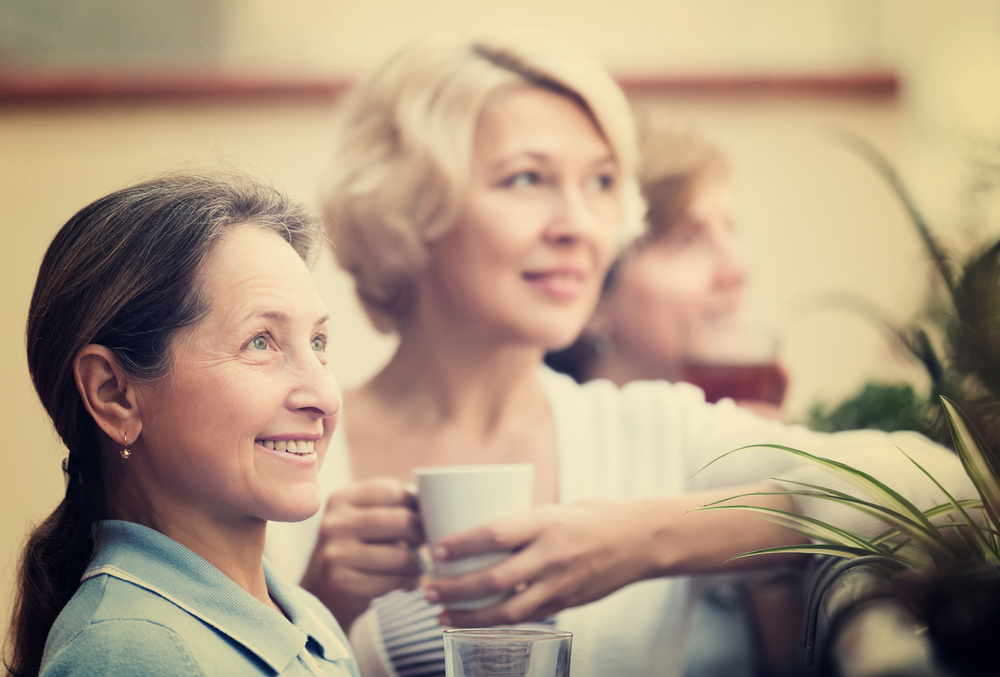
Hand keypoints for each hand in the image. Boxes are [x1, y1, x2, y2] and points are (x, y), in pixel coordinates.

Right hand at [299, 478, 423, 628]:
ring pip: (401, 555)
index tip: (423, 517)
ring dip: (418, 564)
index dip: (416, 504)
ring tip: (417, 566)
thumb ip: (391, 507)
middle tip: (425, 543)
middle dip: (421, 534)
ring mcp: (337, 553)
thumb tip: (435, 505)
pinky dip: (408, 583)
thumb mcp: (362, 520)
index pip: (393, 491)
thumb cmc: (355, 551)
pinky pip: (394, 580)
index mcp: (342, 499)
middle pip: (400, 520)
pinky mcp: (344, 582)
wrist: (321, 595)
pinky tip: (405, 582)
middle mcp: (335, 523)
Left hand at [424, 501, 654, 626]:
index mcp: (545, 522)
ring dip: (468, 616)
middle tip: (426, 589)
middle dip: (455, 588)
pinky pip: (524, 618)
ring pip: (506, 610)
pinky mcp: (566, 603)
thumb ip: (521, 523)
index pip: (496, 534)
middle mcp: (551, 555)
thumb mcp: (554, 508)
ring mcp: (560, 584)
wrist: (639, 540)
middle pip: (494, 578)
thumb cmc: (591, 516)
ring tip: (440, 617)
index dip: (461, 544)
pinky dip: (494, 624)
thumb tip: (475, 533)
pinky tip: (472, 625)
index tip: (434, 550)